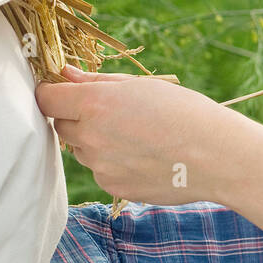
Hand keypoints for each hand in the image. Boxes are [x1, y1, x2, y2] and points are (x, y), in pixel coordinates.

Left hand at [35, 65, 240, 204]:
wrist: (215, 155)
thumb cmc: (182, 111)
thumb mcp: (139, 86)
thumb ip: (94, 82)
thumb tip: (64, 75)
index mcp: (94, 104)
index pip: (46, 99)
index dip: (50, 93)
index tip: (58, 91)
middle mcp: (90, 137)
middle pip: (61, 125)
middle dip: (74, 117)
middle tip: (109, 112)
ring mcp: (99, 166)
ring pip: (81, 150)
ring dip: (94, 141)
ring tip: (134, 135)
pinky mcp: (111, 187)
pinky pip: (100, 171)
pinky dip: (112, 163)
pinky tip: (142, 156)